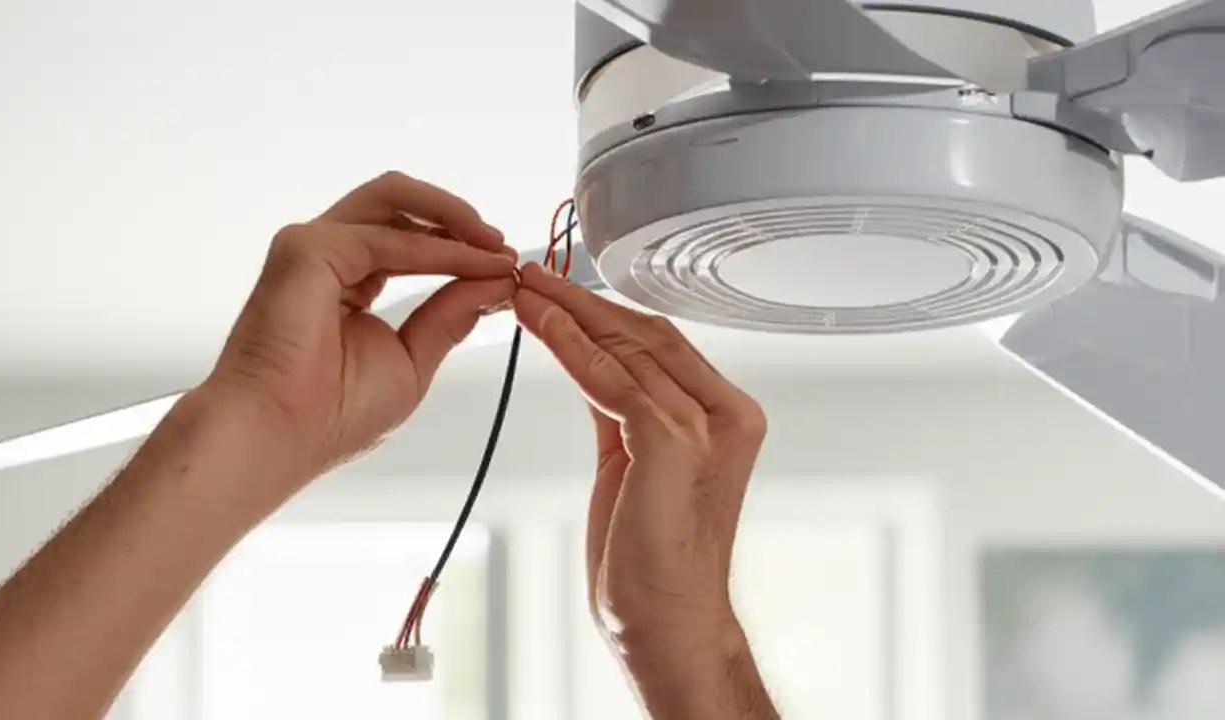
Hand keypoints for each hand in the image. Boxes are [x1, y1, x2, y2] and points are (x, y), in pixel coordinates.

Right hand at [206, 171, 516, 486]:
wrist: (282, 437)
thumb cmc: (330, 416)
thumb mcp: (411, 360)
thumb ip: (448, 317)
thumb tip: (492, 284)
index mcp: (347, 282)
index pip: (408, 241)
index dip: (459, 247)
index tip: (504, 267)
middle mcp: (327, 256)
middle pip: (398, 206)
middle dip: (459, 220)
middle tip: (503, 247)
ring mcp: (313, 246)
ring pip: (392, 201)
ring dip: (453, 219)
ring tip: (494, 246)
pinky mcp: (307, 248)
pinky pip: (388, 237)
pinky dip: (439, 247)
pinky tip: (472, 262)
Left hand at [513, 263, 767, 654]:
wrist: (667, 625)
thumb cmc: (652, 557)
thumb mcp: (635, 465)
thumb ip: (623, 410)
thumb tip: (588, 358)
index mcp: (729, 416)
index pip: (662, 342)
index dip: (605, 309)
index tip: (558, 288)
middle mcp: (728, 413)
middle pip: (647, 334)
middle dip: (583, 300)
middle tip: (530, 274)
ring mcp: (705, 426)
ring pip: (627, 349)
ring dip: (567, 313)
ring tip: (521, 288)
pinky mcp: (672, 442)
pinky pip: (611, 380)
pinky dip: (569, 347)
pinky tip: (537, 324)